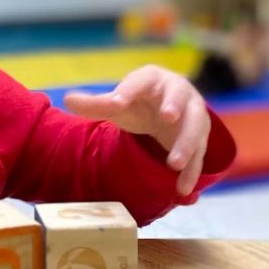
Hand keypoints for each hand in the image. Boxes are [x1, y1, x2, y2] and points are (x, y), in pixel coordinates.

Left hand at [62, 65, 211, 195]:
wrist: (167, 110)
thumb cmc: (139, 102)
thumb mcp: (118, 103)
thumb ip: (96, 104)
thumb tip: (67, 99)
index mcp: (152, 79)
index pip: (141, 80)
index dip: (129, 91)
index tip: (116, 104)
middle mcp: (178, 92)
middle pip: (180, 97)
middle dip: (175, 106)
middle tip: (168, 116)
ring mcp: (193, 114)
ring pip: (195, 127)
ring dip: (187, 144)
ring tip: (173, 164)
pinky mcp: (201, 138)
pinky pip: (200, 155)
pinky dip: (192, 171)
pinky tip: (183, 189)